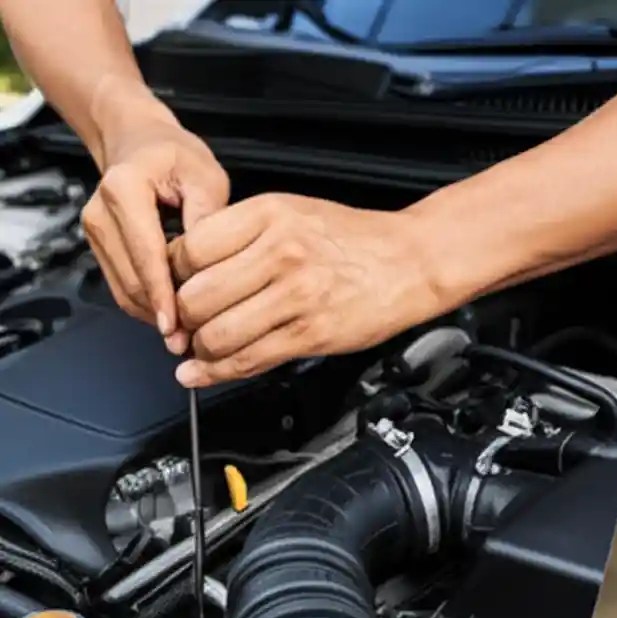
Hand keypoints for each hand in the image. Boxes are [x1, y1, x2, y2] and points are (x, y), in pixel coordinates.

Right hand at [79, 82, 228, 350]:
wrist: (141, 143)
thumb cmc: (176, 156)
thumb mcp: (205, 177)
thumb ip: (208, 219)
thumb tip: (212, 267)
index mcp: (124, 188)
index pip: (146, 253)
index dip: (163, 294)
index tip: (179, 325)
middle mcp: (101, 211)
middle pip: (131, 278)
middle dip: (160, 313)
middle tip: (193, 341)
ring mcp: (95, 229)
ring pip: (123, 288)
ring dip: (153, 315)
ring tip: (187, 337)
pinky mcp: (99, 244)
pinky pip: (122, 283)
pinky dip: (146, 304)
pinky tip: (174, 317)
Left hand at [167, 194, 447, 387]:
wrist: (410, 261)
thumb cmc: (354, 239)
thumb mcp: (292, 213)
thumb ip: (239, 234)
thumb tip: (186, 268)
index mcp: (269, 215)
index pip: (188, 250)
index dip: (172, 275)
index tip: (175, 287)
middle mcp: (281, 252)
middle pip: (195, 297)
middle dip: (182, 318)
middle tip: (185, 323)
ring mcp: (297, 295)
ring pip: (216, 334)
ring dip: (200, 349)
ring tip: (204, 345)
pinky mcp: (312, 333)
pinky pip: (248, 359)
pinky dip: (216, 372)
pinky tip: (205, 371)